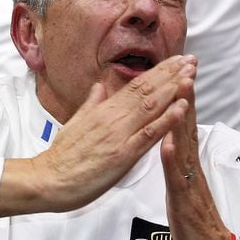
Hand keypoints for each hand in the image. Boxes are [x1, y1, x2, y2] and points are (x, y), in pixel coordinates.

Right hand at [0, 55, 195, 216]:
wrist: (47, 180)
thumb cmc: (61, 156)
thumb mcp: (75, 122)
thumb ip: (91, 104)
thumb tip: (99, 87)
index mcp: (104, 110)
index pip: (136, 85)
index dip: (159, 72)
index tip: (176, 60)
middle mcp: (114, 117)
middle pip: (148, 90)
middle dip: (171, 74)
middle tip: (192, 59)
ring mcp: (119, 135)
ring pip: (151, 106)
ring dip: (174, 89)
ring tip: (191, 74)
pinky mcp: (122, 154)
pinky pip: (148, 134)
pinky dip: (166, 120)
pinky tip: (182, 107)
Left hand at [160, 79, 230, 239]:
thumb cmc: (196, 225)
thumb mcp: (183, 188)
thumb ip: (178, 166)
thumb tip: (171, 143)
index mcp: (188, 165)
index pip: (184, 125)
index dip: (182, 97)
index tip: (179, 70)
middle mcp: (192, 169)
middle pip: (187, 127)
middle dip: (186, 96)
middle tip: (185, 66)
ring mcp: (190, 184)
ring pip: (185, 146)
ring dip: (181, 118)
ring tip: (180, 91)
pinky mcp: (186, 203)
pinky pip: (178, 179)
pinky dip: (173, 161)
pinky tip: (167, 144)